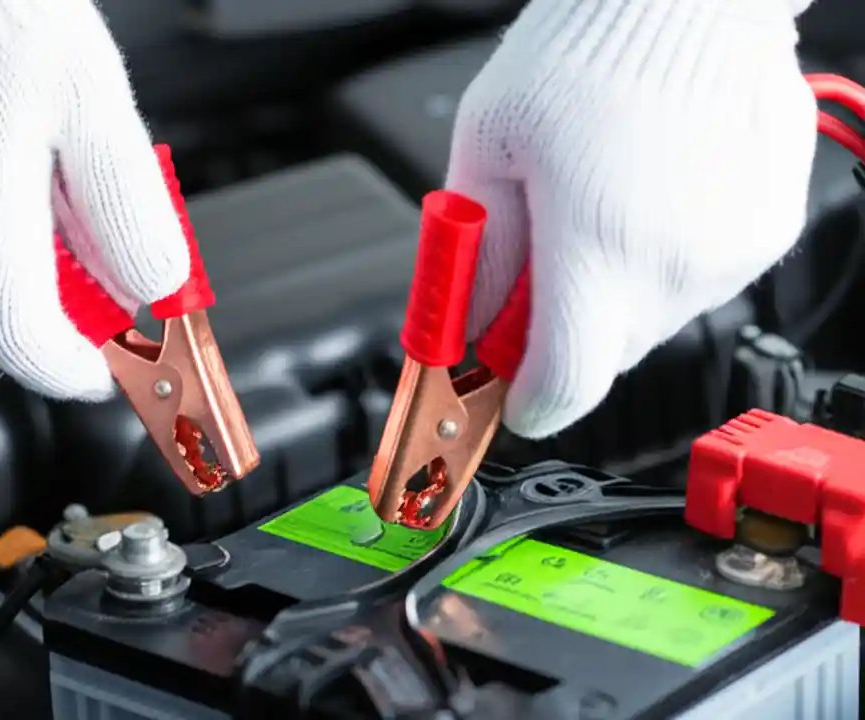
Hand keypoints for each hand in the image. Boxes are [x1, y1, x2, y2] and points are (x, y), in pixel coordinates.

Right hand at [0, 0, 188, 400]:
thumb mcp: (98, 107)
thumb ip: (128, 212)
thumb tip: (154, 287)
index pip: (24, 344)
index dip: (77, 369)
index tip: (112, 369)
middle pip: (1, 315)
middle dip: (63, 304)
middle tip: (106, 250)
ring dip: (21, 263)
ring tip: (51, 183)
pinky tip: (3, 172)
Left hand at [448, 0, 817, 438]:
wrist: (681, 2)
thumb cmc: (579, 55)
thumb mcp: (487, 150)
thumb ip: (477, 255)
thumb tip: (465, 328)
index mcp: (595, 246)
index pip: (563, 384)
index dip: (525, 403)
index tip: (507, 397)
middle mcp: (671, 265)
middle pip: (600, 356)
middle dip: (561, 332)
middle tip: (539, 266)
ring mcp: (725, 254)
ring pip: (648, 323)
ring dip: (613, 294)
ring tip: (599, 207)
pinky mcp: (762, 235)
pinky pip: (695, 284)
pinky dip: (661, 262)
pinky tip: (646, 199)